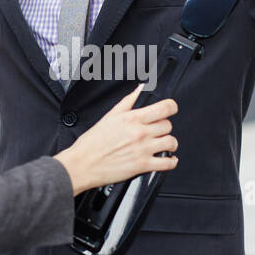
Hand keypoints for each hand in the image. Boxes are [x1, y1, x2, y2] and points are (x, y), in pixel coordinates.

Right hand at [53, 84, 178, 193]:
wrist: (83, 163)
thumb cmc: (92, 142)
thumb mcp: (110, 116)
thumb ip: (128, 101)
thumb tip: (139, 88)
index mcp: (133, 118)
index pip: (165, 108)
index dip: (171, 107)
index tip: (170, 110)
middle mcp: (140, 133)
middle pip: (168, 125)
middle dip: (165, 127)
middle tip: (159, 131)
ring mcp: (143, 149)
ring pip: (171, 143)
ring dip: (170, 144)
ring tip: (165, 145)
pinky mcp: (143, 166)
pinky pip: (167, 163)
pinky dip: (171, 162)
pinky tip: (168, 159)